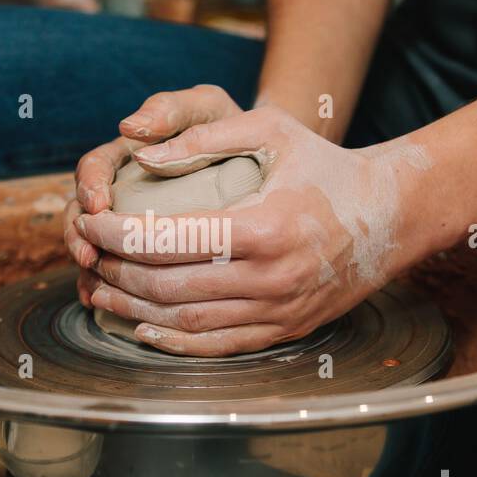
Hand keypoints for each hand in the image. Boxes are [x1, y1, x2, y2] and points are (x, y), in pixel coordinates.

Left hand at [74, 106, 432, 354]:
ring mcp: (278, 311)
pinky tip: (141, 328)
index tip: (89, 219)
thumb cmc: (326, 166)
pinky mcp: (284, 331)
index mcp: (264, 227)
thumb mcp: (273, 129)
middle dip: (115, 271)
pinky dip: (172, 342)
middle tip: (85, 253)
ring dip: (132, 311)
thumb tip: (141, 156)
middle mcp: (270, 278)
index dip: (117, 233)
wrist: (391, 216)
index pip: (168, 238)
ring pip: (186, 321)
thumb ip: (205, 138)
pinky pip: (217, 347)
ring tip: (98, 290)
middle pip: (168, 286)